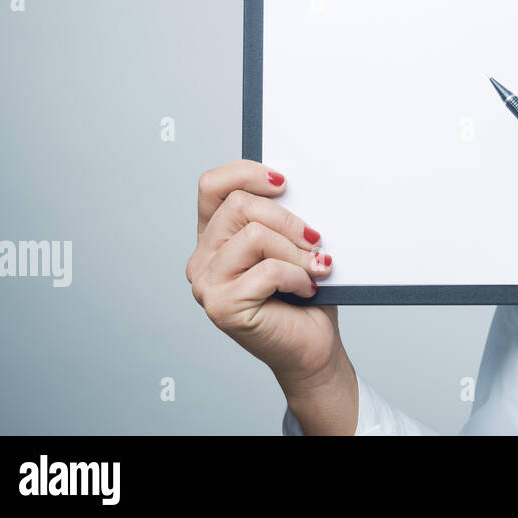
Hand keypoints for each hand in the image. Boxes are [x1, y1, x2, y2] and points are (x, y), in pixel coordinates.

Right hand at [186, 161, 342, 393]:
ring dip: (296, 251)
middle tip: (316, 240)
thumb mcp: (291, 242)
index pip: (211, 185)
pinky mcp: (221, 306)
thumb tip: (291, 184)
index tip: (284, 182)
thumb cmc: (303, 293)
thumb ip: (279, 216)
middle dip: (288, 219)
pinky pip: (267, 270)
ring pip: (254, 235)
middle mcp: (202, 258)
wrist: (312, 345)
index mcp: (214, 236)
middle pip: (238, 205)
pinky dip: (297, 276)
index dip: (246, 173)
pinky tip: (307, 288)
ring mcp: (206, 283)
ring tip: (315, 267)